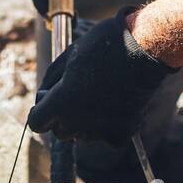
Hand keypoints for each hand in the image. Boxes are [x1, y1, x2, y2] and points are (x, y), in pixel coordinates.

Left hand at [28, 8, 176, 145]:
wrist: (145, 46)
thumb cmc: (104, 45)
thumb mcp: (69, 55)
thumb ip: (51, 80)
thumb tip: (43, 97)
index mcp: (62, 102)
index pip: (36, 123)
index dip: (40, 111)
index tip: (48, 102)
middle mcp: (78, 121)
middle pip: (60, 132)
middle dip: (62, 118)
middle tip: (78, 95)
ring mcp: (101, 129)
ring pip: (82, 136)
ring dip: (85, 123)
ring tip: (100, 97)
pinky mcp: (122, 131)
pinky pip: (107, 138)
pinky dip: (109, 127)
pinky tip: (116, 107)